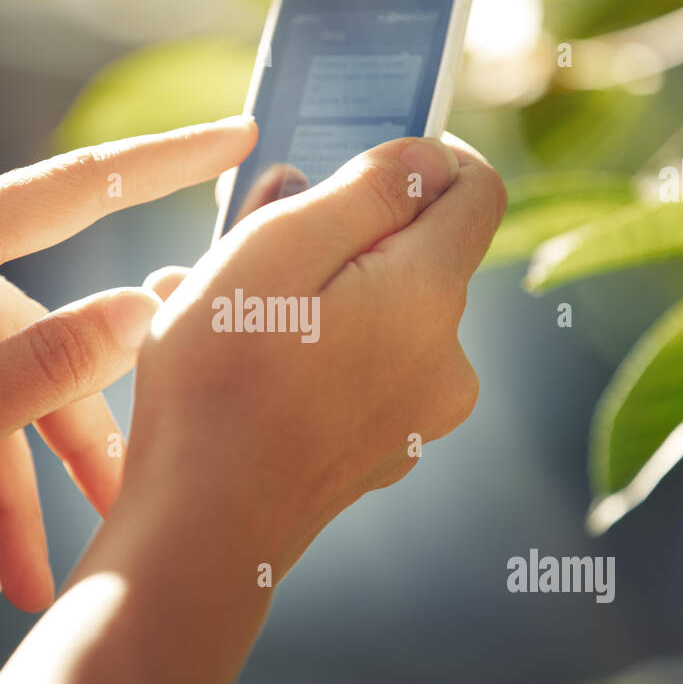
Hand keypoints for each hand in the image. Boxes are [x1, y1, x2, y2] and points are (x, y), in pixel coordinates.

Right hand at [129, 133, 505, 575]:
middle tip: (256, 233)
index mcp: (431, 295)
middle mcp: (447, 357)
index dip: (431, 154)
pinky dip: (316, 347)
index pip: (478, 190)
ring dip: (316, 291)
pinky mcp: (384, 449)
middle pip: (418, 255)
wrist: (204, 528)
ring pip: (380, 313)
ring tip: (226, 305)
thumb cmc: (223, 380)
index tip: (369, 156)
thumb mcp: (279, 247)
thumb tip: (425, 156)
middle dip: (345, 230)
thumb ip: (366, 188)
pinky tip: (247, 362)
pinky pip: (362, 368)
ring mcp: (418, 413)